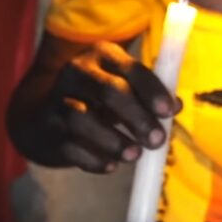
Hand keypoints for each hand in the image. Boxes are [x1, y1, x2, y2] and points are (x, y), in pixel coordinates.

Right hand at [47, 41, 178, 172]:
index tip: (169, 112)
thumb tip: (176, 107)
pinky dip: (91, 158)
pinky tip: (111, 166)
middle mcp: (76, 72)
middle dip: (137, 117)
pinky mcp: (45, 129)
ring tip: (135, 155)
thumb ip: (150, 95)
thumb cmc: (100, 98)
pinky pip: (68, 146)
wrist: (47, 114)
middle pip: (108, 91)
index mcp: (103, 55)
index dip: (152, 90)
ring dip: (112, 139)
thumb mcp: (125, 87)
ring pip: (82, 118)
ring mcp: (56, 100)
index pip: (132, 68)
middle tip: (157, 141)